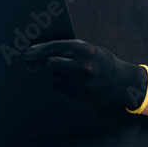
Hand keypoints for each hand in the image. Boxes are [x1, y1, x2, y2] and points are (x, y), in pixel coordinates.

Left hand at [22, 39, 147, 110]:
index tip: (26, 54)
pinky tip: (76, 84)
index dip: (37, 51)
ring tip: (73, 74)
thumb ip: (67, 50)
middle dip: (39, 63)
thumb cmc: (101, 62)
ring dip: (57, 74)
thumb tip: (39, 55)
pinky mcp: (77, 98)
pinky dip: (62, 85)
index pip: (54, 48)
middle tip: (32, 64)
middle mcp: (82, 68)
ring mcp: (79, 85)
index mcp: (85, 51)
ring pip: (54, 77)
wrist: (121, 84)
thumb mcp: (88, 49)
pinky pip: (59, 89)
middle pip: (49, 64)